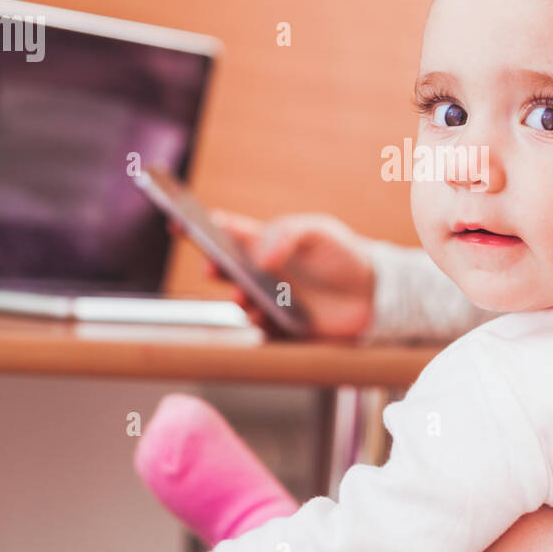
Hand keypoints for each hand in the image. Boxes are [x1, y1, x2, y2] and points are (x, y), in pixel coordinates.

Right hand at [193, 210, 375, 339]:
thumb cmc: (345, 255)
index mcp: (266, 242)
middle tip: (211, 266)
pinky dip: (258, 322)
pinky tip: (264, 316)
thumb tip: (260, 258)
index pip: (227, 232)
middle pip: (226, 268)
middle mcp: (262, 271)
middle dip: (213, 266)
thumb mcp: (319, 231)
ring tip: (242, 295)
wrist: (374, 294)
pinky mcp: (282, 325)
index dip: (199, 227)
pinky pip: (260, 327)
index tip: (178, 224)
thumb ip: (288, 234)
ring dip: (237, 298)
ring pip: (240, 300)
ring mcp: (270, 298)